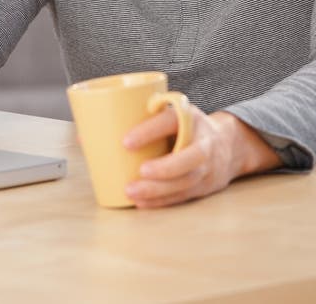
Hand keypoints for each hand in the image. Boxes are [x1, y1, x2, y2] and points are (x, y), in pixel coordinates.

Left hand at [123, 105, 281, 208]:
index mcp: (190, 117)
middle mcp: (203, 141)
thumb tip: (88, 133)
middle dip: (164, 168)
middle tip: (139, 173)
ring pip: (187, 181)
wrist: (228, 145)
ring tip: (132, 192)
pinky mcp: (204, 186)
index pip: (171, 121)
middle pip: (189, 158)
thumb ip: (140, 119)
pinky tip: (142, 202)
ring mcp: (207, 166)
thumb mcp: (172, 112)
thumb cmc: (186, 127)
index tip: (125, 142)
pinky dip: (163, 201)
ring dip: (159, 190)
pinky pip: (184, 195)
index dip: (149, 131)